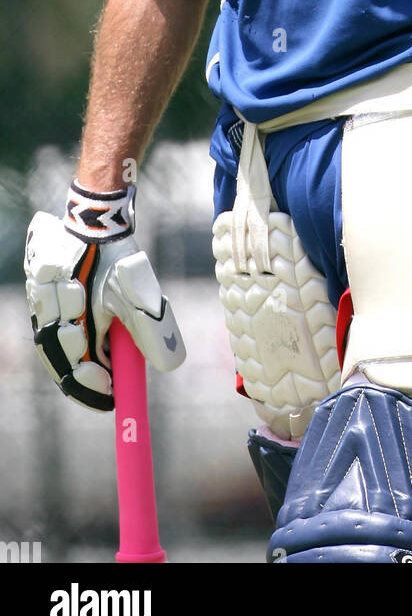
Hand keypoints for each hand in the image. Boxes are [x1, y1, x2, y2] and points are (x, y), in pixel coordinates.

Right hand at [24, 182, 184, 410]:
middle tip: (107, 393)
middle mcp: (43, 306)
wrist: (98, 216)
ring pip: (51, 342)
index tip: (113, 399)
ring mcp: (38, 297)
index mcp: (63, 309)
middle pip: (57, 358)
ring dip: (75, 360)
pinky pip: (50, 323)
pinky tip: (88, 342)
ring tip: (101, 372)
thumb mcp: (139, 293)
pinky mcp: (40, 288)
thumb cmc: (118, 256)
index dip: (91, 386)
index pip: (72, 363)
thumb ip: (150, 328)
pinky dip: (68, 339)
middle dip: (81, 379)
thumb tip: (168, 366)